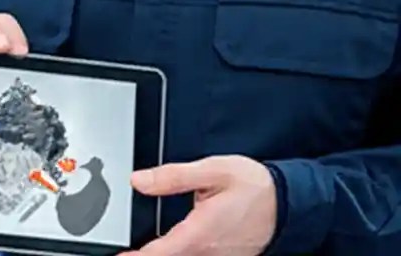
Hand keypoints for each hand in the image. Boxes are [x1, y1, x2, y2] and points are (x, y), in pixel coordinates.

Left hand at [121, 155, 277, 255]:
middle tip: (126, 250)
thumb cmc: (255, 187)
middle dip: (146, 255)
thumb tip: (139, 181)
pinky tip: (170, 245)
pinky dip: (181, 252)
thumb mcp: (213, 171)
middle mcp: (208, 252)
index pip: (158, 253)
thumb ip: (173, 177)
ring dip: (163, 253)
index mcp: (199, 233)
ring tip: (141, 248)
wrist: (292, 204)